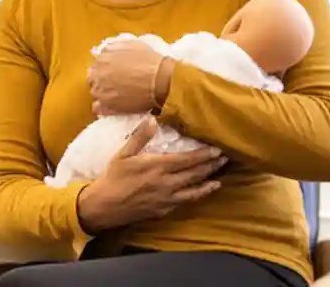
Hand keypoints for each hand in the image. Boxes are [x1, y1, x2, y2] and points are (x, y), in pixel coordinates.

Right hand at [75, 117, 225, 232]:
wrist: (104, 206)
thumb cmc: (113, 177)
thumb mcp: (123, 154)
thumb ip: (140, 137)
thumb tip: (152, 120)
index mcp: (158, 166)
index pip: (188, 160)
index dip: (204, 155)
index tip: (217, 149)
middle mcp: (167, 183)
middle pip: (195, 174)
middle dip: (211, 166)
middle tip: (225, 159)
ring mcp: (167, 199)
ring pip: (193, 191)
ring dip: (208, 184)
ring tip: (219, 180)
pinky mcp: (163, 210)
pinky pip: (184, 202)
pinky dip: (195, 197)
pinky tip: (198, 194)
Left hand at [88, 39, 167, 114]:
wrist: (160, 80)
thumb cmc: (149, 60)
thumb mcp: (131, 44)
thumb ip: (114, 48)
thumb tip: (107, 52)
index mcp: (102, 58)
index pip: (97, 64)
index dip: (106, 68)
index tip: (115, 71)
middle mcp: (97, 75)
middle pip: (93, 78)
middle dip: (102, 80)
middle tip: (116, 83)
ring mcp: (100, 92)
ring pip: (95, 93)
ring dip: (103, 93)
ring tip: (117, 95)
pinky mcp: (107, 108)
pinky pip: (98, 108)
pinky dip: (103, 107)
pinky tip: (113, 106)